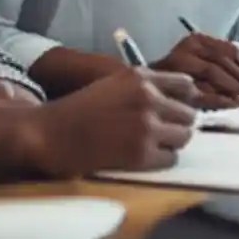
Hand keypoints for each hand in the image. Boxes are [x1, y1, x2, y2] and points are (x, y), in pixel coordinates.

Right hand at [21, 67, 196, 177]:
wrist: (50, 133)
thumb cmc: (79, 109)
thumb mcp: (114, 84)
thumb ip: (146, 86)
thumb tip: (183, 98)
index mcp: (141, 77)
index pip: (187, 85)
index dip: (184, 99)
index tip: (176, 110)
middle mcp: (148, 98)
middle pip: (189, 114)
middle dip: (177, 124)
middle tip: (161, 132)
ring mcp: (146, 126)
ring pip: (184, 137)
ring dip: (171, 142)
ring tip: (151, 145)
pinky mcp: (141, 153)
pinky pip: (170, 158)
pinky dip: (161, 160)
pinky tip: (142, 157)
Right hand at [152, 32, 238, 107]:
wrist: (151, 90)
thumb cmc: (187, 76)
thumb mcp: (207, 60)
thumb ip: (226, 56)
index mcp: (196, 40)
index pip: (224, 47)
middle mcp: (184, 50)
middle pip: (219, 60)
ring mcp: (176, 67)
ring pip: (211, 72)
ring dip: (232, 87)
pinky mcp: (173, 88)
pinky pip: (201, 92)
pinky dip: (220, 99)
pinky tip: (231, 106)